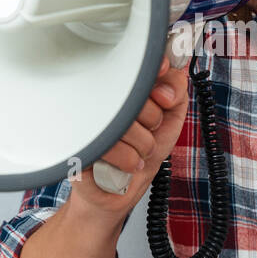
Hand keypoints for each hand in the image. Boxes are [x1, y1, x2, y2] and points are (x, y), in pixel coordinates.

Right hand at [68, 55, 189, 219]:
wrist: (114, 191)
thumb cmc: (140, 153)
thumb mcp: (168, 120)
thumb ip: (176, 92)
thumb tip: (176, 72)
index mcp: (122, 86)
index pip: (143, 65)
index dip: (160, 76)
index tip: (165, 96)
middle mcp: (101, 96)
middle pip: (140, 94)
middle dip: (155, 121)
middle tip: (146, 131)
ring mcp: (88, 118)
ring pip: (130, 122)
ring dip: (144, 146)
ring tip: (136, 150)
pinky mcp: (80, 141)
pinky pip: (116, 146)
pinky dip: (129, 161)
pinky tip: (124, 163)